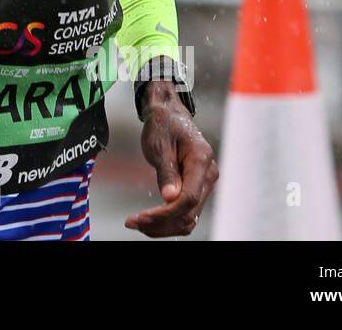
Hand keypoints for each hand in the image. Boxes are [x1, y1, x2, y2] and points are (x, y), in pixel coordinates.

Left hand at [125, 82, 217, 236]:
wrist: (169, 114)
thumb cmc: (163, 125)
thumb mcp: (159, 144)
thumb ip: (166, 172)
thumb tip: (170, 198)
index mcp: (201, 161)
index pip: (188, 198)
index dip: (165, 213)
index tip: (142, 217)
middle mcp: (208, 175)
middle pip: (189, 213)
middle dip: (161, 223)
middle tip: (133, 222)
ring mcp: (204, 183)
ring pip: (189, 218)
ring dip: (164, 226)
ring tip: (138, 224)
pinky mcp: (196, 188)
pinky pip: (186, 211)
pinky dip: (168, 220)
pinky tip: (149, 220)